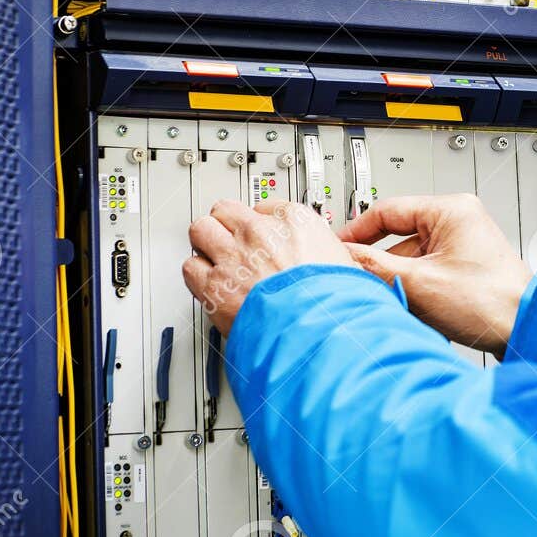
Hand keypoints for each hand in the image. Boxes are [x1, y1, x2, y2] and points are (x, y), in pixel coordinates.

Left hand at [183, 201, 355, 334]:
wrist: (316, 331)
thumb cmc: (334, 302)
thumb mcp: (346, 264)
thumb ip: (325, 254)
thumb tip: (326, 260)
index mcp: (296, 221)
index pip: (267, 205)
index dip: (263, 221)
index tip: (263, 230)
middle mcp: (261, 233)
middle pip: (226, 210)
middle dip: (226, 224)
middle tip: (231, 239)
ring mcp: (233, 256)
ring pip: (201, 230)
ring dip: (206, 243)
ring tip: (215, 257)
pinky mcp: (214, 285)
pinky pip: (190, 267)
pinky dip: (197, 274)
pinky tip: (209, 282)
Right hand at [339, 194, 531, 357]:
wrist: (526, 331)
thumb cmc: (491, 303)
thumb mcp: (419, 283)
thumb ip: (373, 266)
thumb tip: (341, 257)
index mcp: (451, 210)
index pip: (386, 210)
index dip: (356, 232)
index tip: (336, 250)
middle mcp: (460, 221)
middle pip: (398, 235)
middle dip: (378, 263)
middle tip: (358, 280)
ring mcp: (464, 245)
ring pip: (411, 257)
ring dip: (396, 280)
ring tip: (389, 300)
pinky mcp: (465, 268)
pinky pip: (426, 271)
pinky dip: (413, 288)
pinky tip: (409, 308)